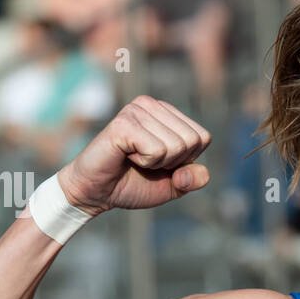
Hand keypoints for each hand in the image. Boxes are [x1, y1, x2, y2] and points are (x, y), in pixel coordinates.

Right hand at [56, 96, 211, 216]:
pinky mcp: (123, 123)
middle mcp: (151, 104)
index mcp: (166, 112)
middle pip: (192, 141)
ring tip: (134, 158)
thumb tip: (199, 173)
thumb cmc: (132, 184)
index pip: (203, 138)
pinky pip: (157, 151)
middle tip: (145, 162)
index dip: (186, 161)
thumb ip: (194, 178)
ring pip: (176, 146)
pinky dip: (145, 162)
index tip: (160, 162)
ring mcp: (136, 110)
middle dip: (173, 162)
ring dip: (157, 163)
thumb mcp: (174, 185)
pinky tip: (126, 156)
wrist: (96, 193)